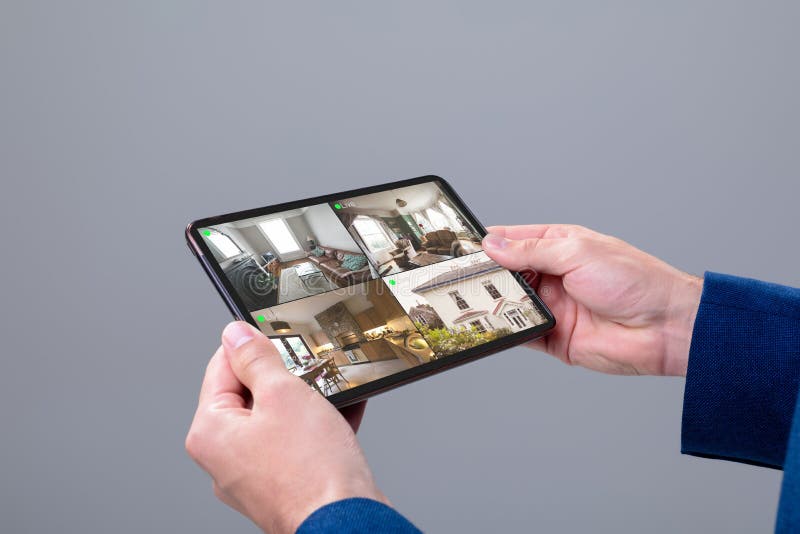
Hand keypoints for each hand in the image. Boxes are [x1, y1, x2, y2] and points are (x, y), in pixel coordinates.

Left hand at [185, 322, 386, 533]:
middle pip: (249, 395)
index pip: (221, 368)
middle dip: (284, 377)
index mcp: (210, 433)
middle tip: (308, 366)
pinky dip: (316, 425)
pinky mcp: (282, 485)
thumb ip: (256, 359)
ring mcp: (253, 475)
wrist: (346, 522)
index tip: (273, 333)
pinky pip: (295, 443)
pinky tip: (343, 411)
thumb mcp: (283, 394)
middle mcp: (224, 458)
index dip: (251, 346)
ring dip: (306, 400)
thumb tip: (236, 334)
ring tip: (330, 389)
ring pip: (277, 419)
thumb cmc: (311, 471)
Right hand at [483, 225, 702, 375]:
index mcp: (561, 246)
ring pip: (511, 302)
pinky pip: (522, 331)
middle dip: (486, 275)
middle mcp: (555, 275)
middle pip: (508, 272)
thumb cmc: (635, 281)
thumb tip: (494, 245)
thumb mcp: (577, 253)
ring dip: (493, 302)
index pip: (515, 240)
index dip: (489, 242)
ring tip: (470, 301)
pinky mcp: (555, 336)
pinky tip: (492, 325)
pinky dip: (506, 329)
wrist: (665, 328)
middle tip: (459, 277)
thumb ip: (531, 250)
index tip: (463, 247)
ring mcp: (554, 306)